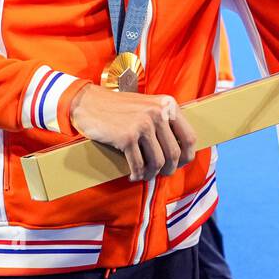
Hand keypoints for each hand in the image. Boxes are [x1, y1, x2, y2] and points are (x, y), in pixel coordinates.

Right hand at [68, 84, 197, 181]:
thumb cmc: (119, 108)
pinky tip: (133, 175)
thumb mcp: (148, 106)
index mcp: (168, 105)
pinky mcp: (127, 137)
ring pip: (158, 162)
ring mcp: (143, 124)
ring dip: (152, 174)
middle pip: (175, 153)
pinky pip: (139, 165)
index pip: (190, 137)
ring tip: (145, 174)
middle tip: (161, 173)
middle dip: (169, 169)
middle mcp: (158, 113)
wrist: (88, 103)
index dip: (187, 156)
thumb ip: (165, 122)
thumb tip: (181, 151)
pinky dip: (137, 174)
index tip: (179, 164)